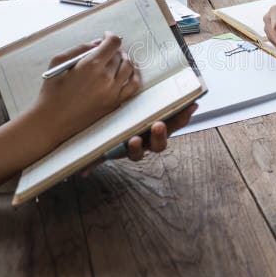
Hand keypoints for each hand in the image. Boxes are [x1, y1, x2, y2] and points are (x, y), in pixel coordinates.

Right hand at [31, 31, 140, 149]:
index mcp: (91, 65)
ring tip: (118, 58)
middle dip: (114, 49)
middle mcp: (106, 78)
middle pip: (120, 55)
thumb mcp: (58, 62)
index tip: (105, 36)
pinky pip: (134, 86)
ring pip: (129, 68)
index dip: (110, 36)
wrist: (52, 120)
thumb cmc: (52, 91)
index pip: (113, 43)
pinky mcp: (115, 103)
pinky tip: (129, 72)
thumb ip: (80, 48)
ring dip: (125, 59)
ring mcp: (113, 92)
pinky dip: (134, 75)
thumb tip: (98, 42)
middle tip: (107, 49)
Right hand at [81, 103, 197, 175]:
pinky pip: (181, 117)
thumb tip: (81, 172)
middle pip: (157, 144)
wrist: (127, 121)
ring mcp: (161, 130)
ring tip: (183, 112)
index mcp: (132, 147)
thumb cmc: (114, 137)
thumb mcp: (103, 147)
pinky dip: (187, 112)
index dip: (136, 148)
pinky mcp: (170, 119)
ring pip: (173, 128)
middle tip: (157, 125)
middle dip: (159, 137)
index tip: (133, 140)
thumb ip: (93, 158)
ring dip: (178, 122)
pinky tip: (194, 104)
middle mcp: (149, 140)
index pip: (135, 152)